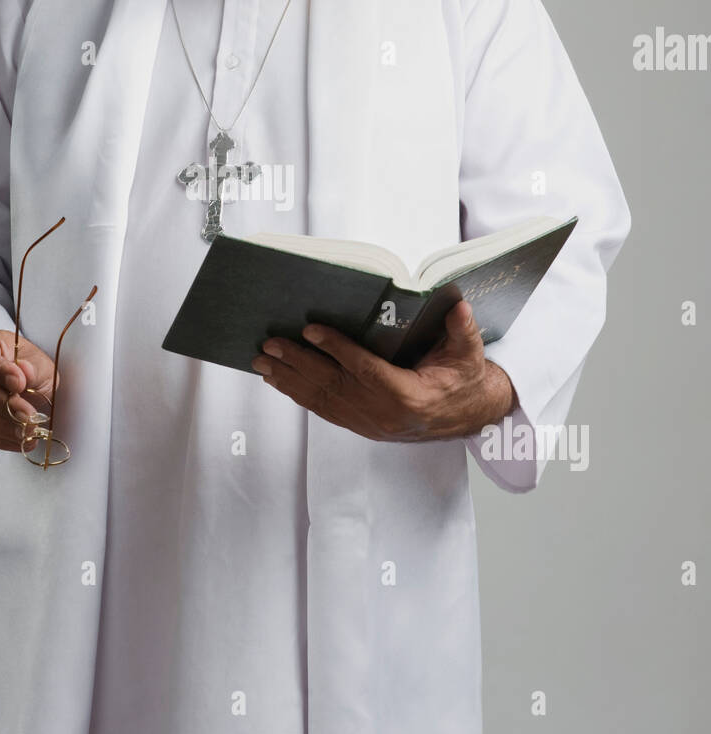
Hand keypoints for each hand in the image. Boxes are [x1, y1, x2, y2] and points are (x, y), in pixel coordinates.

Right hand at [0, 329, 58, 451]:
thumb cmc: (22, 364)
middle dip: (5, 405)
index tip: (19, 382)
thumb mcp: (35, 359)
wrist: (17, 378)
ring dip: (3, 426)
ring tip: (27, 431)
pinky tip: (20, 440)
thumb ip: (32, 367)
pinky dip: (0, 440)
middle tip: (29, 416)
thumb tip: (25, 372)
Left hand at [250, 299, 515, 442]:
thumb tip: (459, 306)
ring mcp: (370, 424)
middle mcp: (385, 414)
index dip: (337, 349)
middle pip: (335, 386)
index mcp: (410, 396)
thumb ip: (463, 331)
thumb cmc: (463, 379)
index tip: (311, 329)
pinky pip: (325, 410)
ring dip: (289, 380)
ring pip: (323, 401)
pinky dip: (299, 395)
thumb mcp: (469, 354)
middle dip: (298, 363)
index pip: (366, 369)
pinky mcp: (361, 426)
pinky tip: (278, 380)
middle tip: (270, 343)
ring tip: (262, 361)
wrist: (466, 416)